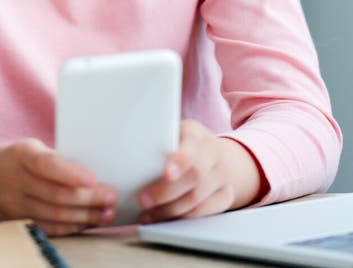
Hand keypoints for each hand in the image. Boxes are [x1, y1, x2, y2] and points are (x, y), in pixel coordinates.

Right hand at [0, 137, 118, 236]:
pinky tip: (88, 223)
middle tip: (111, 197)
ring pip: (55, 216)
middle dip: (89, 198)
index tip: (94, 179)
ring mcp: (14, 207)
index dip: (71, 173)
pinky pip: (49, 228)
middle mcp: (15, 182)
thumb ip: (55, 160)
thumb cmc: (14, 160)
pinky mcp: (18, 224)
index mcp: (21, 155)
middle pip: (56, 195)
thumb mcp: (29, 149)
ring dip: (86, 217)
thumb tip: (95, 174)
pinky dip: (72, 227)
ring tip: (107, 213)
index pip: (47, 165)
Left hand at [137, 119, 263, 222]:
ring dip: (169, 210)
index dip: (181, 160)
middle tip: (143, 200)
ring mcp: (222, 176)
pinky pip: (204, 213)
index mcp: (197, 134)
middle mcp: (214, 154)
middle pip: (194, 177)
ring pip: (197, 199)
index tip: (167, 173)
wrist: (217, 154)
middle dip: (166, 192)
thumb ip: (157, 139)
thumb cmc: (183, 143)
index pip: (192, 145)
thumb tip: (127, 150)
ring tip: (147, 213)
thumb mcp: (172, 132)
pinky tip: (163, 219)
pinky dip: (181, 219)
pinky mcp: (225, 196)